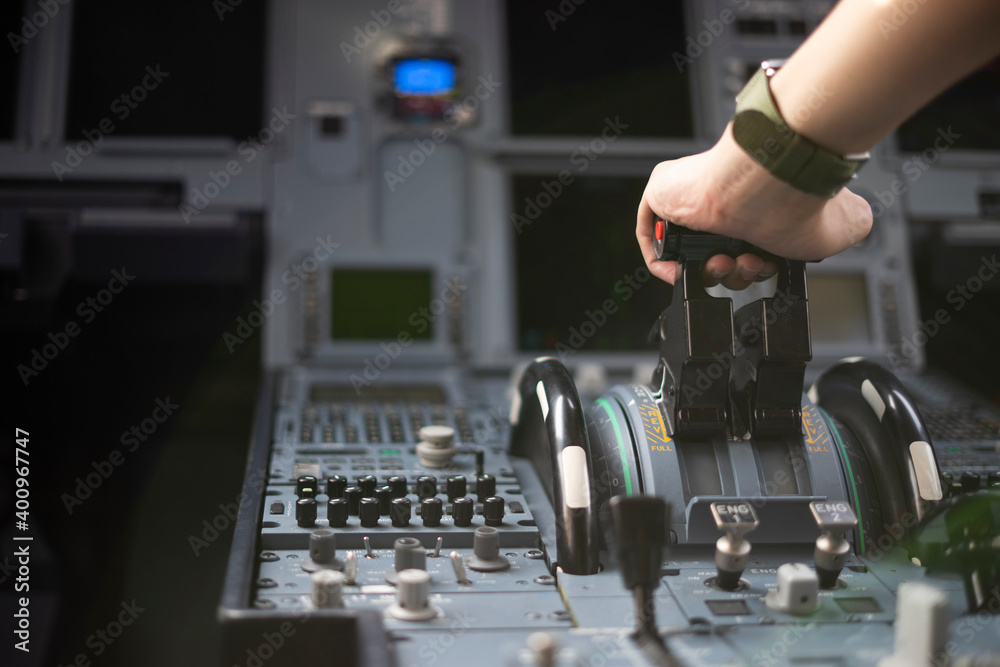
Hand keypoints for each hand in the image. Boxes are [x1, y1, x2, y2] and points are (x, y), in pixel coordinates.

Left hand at [637, 126, 872, 288]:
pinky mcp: (665, 193)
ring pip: (690, 249)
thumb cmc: (803, 196)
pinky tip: (679, 271)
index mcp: (761, 201)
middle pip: (720, 252)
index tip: (767, 268)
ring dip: (708, 271)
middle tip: (748, 267)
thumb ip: (847, 225)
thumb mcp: (845, 222)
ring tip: (725, 265)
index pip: (750, 242)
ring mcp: (693, 196)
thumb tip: (850, 225)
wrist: (773, 178)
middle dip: (736, 272)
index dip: (756, 265)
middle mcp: (726, 198)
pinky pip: (653, 233)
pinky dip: (662, 260)